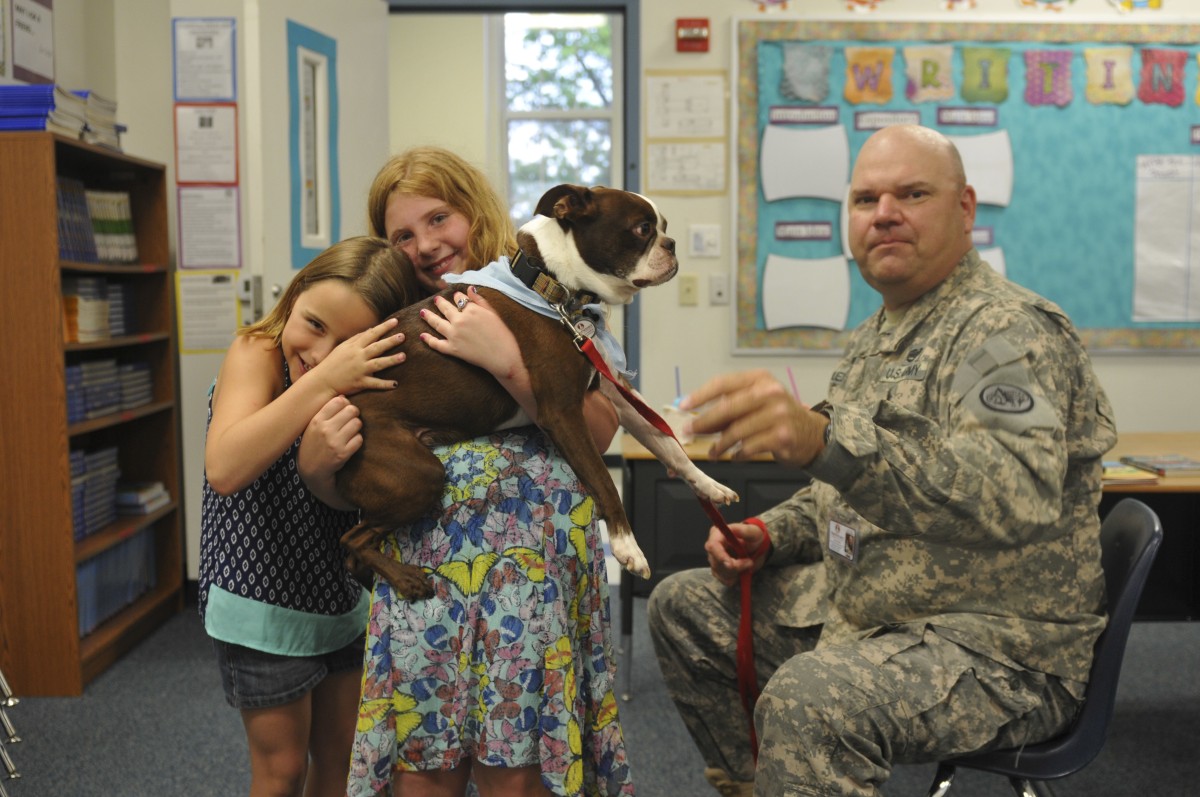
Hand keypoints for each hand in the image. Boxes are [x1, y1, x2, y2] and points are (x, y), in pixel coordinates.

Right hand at [300, 395, 364, 474]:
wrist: (310, 470)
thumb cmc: (313, 444)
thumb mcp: (313, 426)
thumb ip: (326, 411)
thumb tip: (343, 397)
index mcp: (317, 420)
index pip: (339, 401)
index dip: (345, 404)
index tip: (344, 410)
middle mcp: (325, 430)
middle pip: (351, 410)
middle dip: (354, 414)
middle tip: (350, 421)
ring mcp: (334, 442)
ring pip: (357, 423)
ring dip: (356, 427)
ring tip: (349, 433)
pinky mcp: (343, 454)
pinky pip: (359, 439)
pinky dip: (357, 440)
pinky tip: (350, 443)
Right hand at [312, 318, 404, 396]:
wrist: (321, 381)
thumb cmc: (332, 363)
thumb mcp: (342, 348)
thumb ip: (356, 338)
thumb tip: (370, 330)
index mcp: (354, 347)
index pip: (371, 334)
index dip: (383, 327)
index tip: (395, 321)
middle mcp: (357, 357)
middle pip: (377, 347)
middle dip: (390, 341)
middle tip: (403, 336)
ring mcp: (359, 370)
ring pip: (378, 363)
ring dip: (391, 360)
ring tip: (403, 356)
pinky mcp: (359, 382)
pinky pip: (374, 383)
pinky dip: (385, 384)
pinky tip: (395, 384)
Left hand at [420, 288, 526, 381]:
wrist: (502, 357)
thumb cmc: (502, 335)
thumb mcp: (493, 314)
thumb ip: (480, 300)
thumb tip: (469, 289)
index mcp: (471, 310)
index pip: (460, 299)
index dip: (458, 297)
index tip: (456, 296)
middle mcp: (460, 320)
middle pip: (445, 308)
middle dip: (440, 303)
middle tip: (436, 300)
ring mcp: (454, 335)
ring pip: (436, 323)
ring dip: (428, 317)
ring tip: (422, 312)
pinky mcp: (452, 349)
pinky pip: (436, 343)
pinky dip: (428, 340)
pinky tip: (422, 335)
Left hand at [680, 369, 826, 466]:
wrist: (812, 434)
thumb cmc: (777, 416)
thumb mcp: (756, 402)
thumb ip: (730, 407)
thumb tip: (697, 417)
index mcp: (760, 379)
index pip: (723, 383)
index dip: (700, 395)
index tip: (683, 405)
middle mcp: (770, 393)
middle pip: (727, 408)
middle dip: (704, 422)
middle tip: (690, 432)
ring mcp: (778, 414)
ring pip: (736, 431)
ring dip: (720, 444)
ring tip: (714, 452)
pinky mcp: (782, 436)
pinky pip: (749, 448)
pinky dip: (737, 454)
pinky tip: (735, 456)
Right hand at [704, 522, 769, 586]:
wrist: (756, 548)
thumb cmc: (753, 537)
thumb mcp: (753, 532)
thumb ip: (744, 530)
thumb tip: (734, 529)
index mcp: (717, 535)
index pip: (712, 546)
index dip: (719, 556)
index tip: (731, 564)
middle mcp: (713, 548)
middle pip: (716, 562)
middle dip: (734, 566)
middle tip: (749, 562)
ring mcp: (715, 561)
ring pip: (721, 573)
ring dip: (737, 572)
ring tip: (749, 563)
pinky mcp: (719, 571)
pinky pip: (724, 580)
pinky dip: (736, 578)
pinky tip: (743, 570)